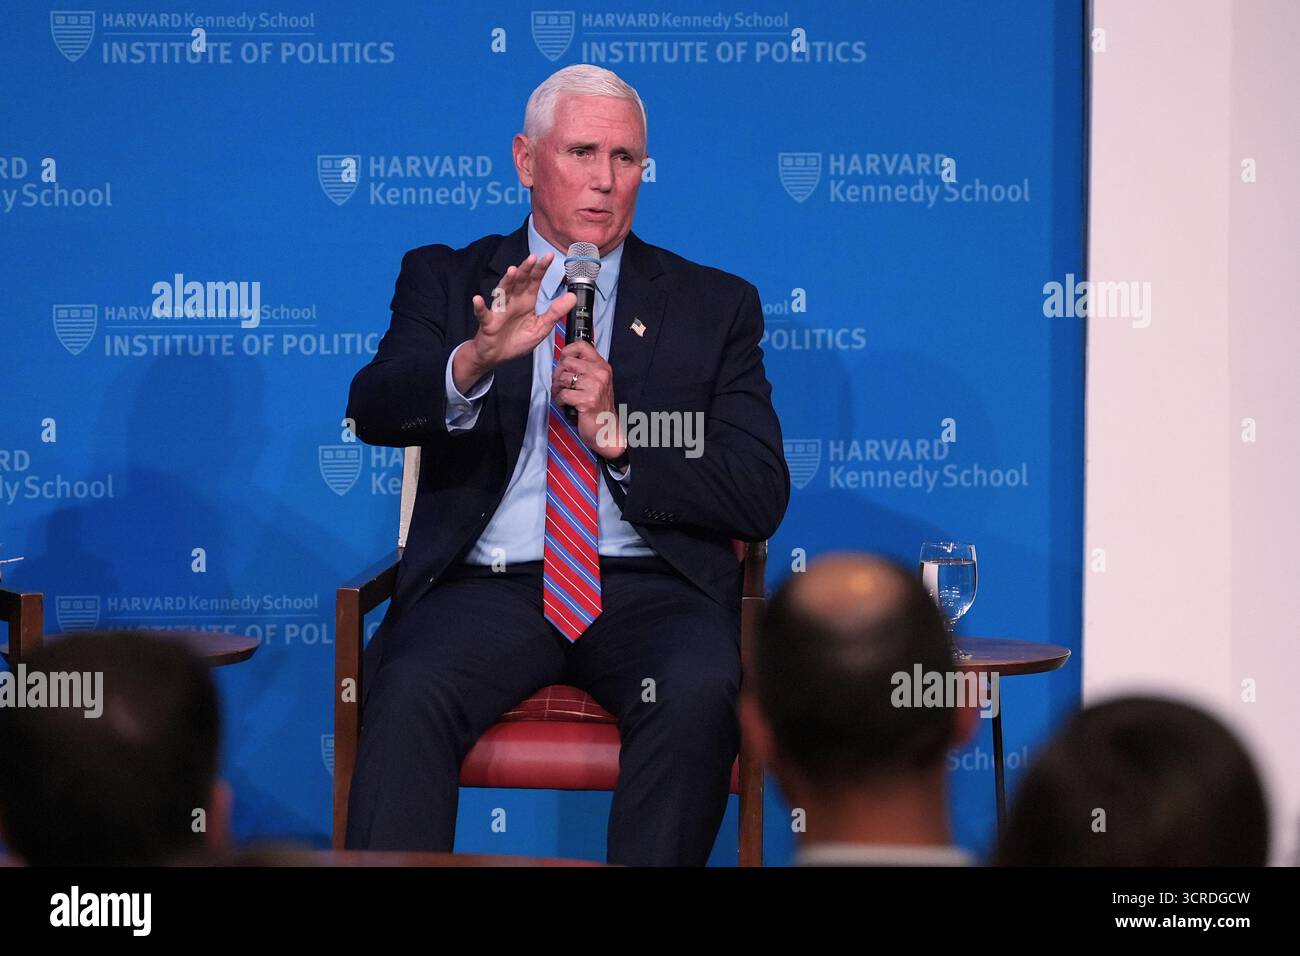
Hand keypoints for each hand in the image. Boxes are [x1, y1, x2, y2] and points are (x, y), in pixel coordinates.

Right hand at [457, 253, 575, 388]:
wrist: (498, 355)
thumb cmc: (517, 340)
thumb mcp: (541, 327)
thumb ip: (556, 312)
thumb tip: (572, 297)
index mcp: (527, 302)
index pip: (534, 281)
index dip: (541, 269)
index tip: (549, 257)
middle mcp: (513, 302)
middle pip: (519, 282)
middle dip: (526, 270)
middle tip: (533, 258)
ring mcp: (500, 310)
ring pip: (503, 292)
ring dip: (507, 281)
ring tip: (512, 271)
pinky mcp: (488, 322)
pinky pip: (483, 313)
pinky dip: (479, 307)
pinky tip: (477, 300)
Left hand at [551, 340, 625, 460]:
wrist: (607, 429)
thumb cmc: (599, 407)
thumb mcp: (596, 382)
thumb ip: (585, 369)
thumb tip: (564, 359)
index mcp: (603, 367)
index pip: (583, 346)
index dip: (567, 351)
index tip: (563, 360)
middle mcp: (601, 374)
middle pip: (567, 362)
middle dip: (558, 374)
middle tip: (560, 384)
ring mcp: (595, 387)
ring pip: (563, 378)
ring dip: (557, 388)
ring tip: (562, 396)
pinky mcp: (588, 400)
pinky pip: (564, 394)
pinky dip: (560, 400)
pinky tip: (566, 404)